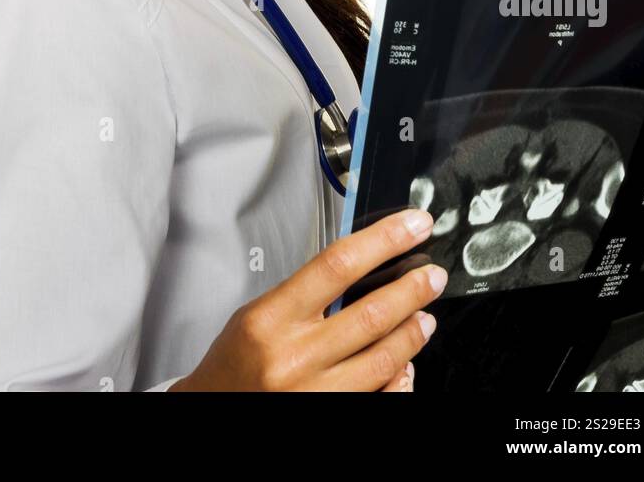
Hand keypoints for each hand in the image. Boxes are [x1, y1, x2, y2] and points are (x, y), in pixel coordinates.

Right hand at [169, 208, 444, 390]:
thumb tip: (358, 270)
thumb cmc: (233, 365)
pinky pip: (379, 398)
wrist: (211, 411)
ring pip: (384, 360)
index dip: (384, 240)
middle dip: (412, 289)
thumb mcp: (255, 314)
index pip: (338, 265)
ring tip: (425, 316)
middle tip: (432, 275)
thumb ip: (303, 294)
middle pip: (371, 313)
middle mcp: (294, 358)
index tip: (412, 226)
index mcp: (270, 320)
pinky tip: (406, 363)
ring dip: (412, 334)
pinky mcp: (327, 417)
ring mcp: (313, 395)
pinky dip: (399, 378)